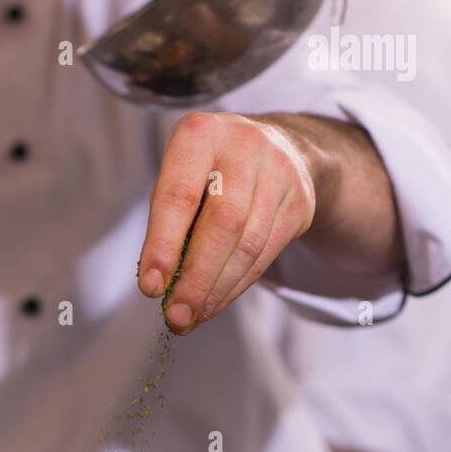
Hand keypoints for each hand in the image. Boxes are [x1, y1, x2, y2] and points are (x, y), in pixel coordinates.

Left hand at [138, 111, 317, 333]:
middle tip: (176, 316)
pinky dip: (236, 286)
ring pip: (247, 246)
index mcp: (200, 134)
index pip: (179, 196)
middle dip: (196, 279)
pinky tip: (215, 304)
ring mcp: (279, 172)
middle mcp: (243, 145)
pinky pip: (266, 255)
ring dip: (216, 290)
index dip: (163, 245)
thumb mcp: (181, 174)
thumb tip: (160, 283)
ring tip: (191, 317)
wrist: (280, 147)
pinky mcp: (300, 202)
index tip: (151, 287)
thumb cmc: (211, 169)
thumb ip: (167, 220)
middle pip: (221, 225)